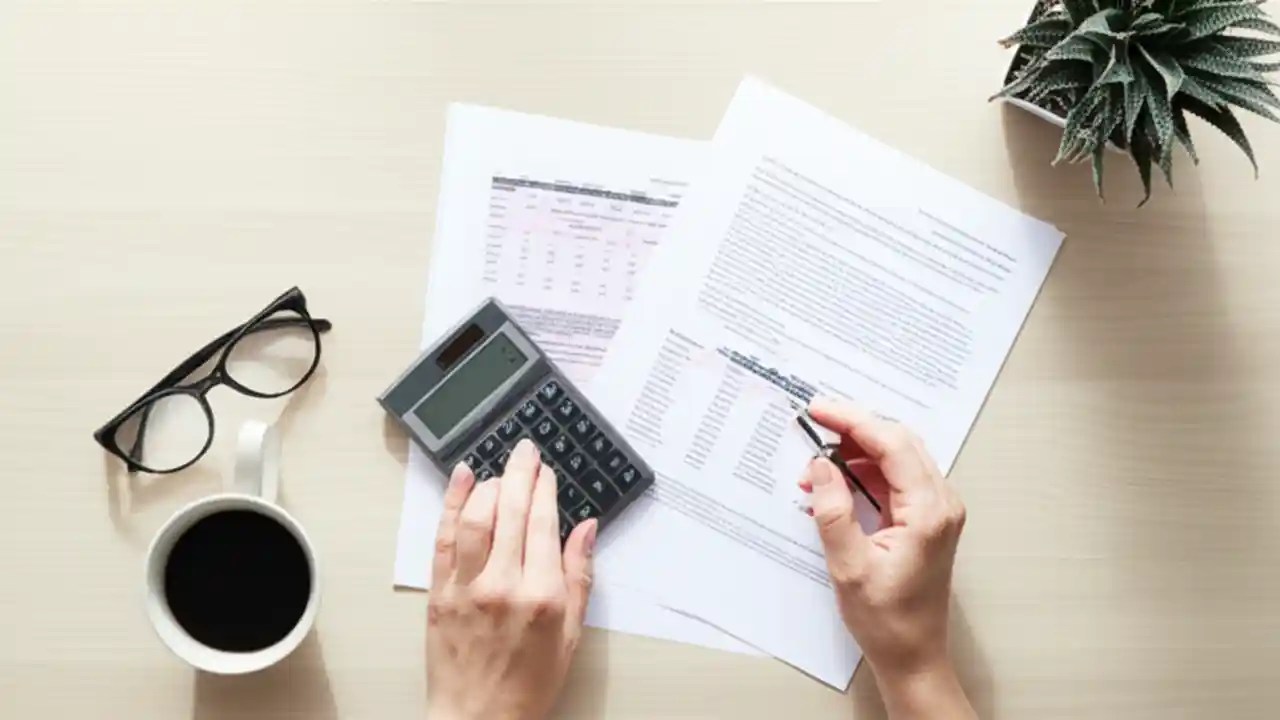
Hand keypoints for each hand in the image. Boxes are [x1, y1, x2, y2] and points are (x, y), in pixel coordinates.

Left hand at [426, 439, 596, 719]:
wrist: (478, 719)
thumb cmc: (528, 684)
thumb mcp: (571, 634)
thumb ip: (580, 576)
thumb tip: (586, 528)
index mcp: (543, 595)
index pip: (543, 523)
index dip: (545, 489)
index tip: (547, 471)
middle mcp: (505, 585)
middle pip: (511, 510)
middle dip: (520, 472)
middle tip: (525, 449)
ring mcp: (467, 587)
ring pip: (477, 517)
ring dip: (489, 483)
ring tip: (500, 466)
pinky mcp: (439, 593)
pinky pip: (445, 538)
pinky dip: (452, 503)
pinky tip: (461, 480)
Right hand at [802, 398, 972, 717]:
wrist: (914, 656)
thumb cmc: (888, 621)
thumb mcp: (849, 567)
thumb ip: (833, 512)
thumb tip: (820, 467)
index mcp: (928, 512)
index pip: (892, 445)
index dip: (853, 421)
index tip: (818, 411)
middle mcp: (941, 504)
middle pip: (899, 442)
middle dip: (855, 428)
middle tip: (814, 423)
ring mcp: (937, 510)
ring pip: (898, 457)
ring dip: (858, 451)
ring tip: (816, 462)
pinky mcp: (927, 519)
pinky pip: (897, 478)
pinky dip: (865, 471)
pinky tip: (836, 481)